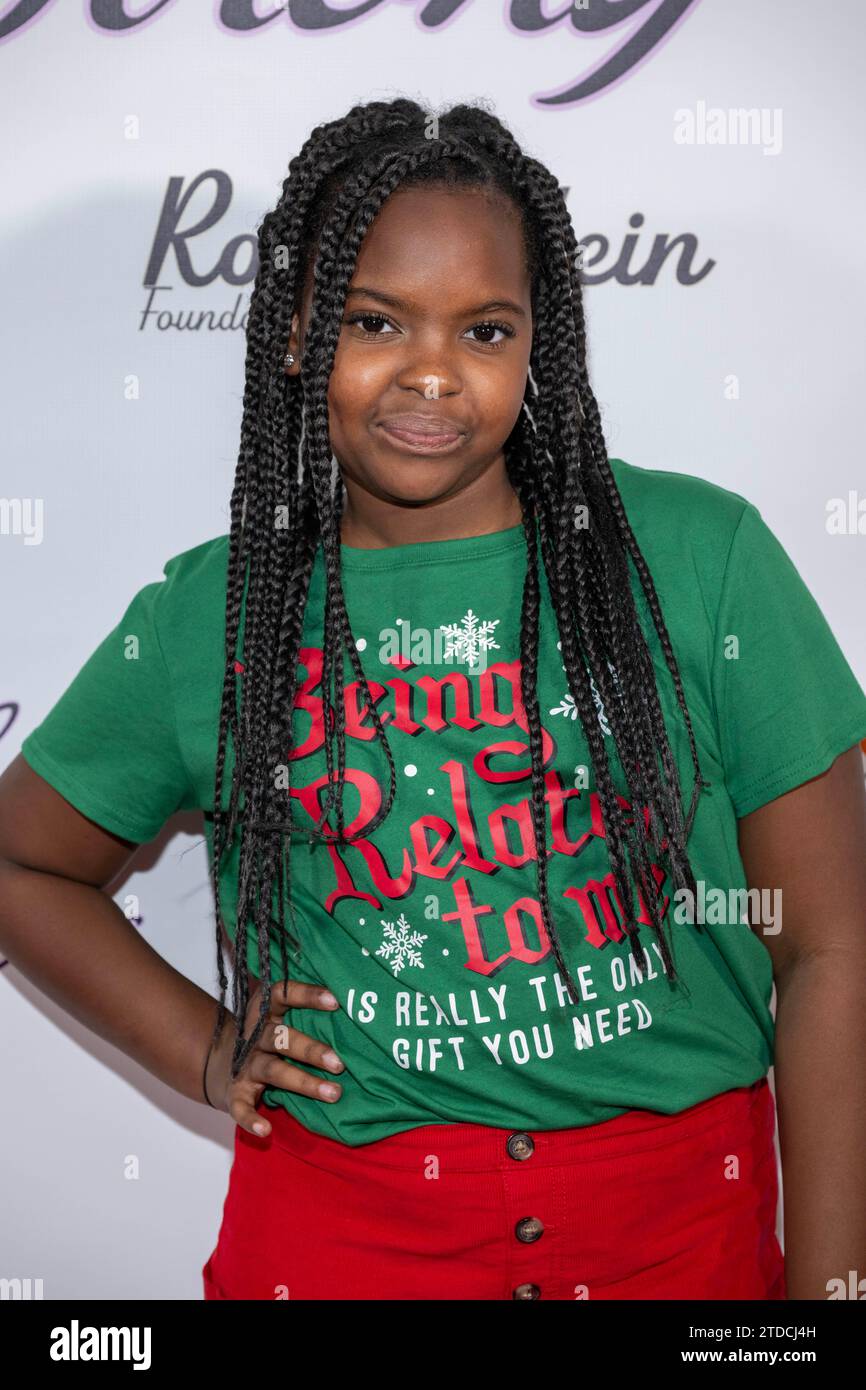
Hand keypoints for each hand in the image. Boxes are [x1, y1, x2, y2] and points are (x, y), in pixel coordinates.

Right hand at [205, 978, 344, 1135]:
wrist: (216, 1061)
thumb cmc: (265, 1035)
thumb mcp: (276, 1013)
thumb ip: (305, 1007)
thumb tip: (354, 1001)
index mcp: (265, 1011)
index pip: (283, 994)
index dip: (307, 995)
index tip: (335, 1001)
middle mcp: (254, 1036)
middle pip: (281, 1038)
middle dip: (312, 1051)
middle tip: (340, 1064)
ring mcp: (244, 1065)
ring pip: (273, 1071)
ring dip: (304, 1083)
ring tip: (334, 1094)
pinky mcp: (235, 1093)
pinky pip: (241, 1106)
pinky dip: (251, 1119)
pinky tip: (266, 1130)